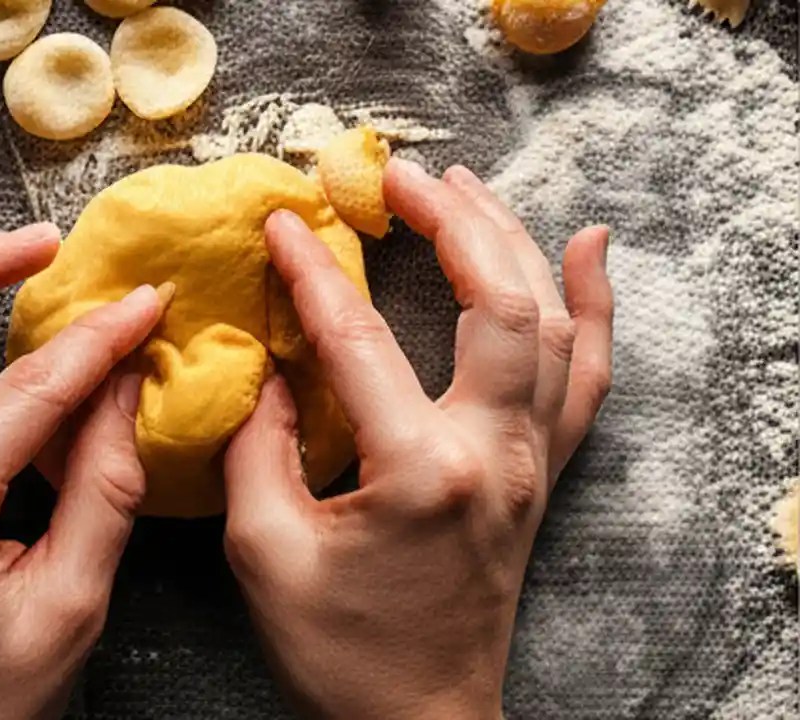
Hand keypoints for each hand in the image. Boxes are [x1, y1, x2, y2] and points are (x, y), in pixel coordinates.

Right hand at [223, 160, 612, 718]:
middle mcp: (493, 454)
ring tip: (467, 184)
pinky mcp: (541, 476)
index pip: (357, 337)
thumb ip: (259, 448)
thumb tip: (267, 372)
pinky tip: (587, 249)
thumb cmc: (341, 653)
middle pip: (493, 301)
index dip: (313, 271)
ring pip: (551, 322)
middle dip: (447, 220)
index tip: (285, 221)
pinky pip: (588, 376)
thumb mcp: (265, 554)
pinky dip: (595, 305)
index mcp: (418, 470)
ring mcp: (530, 464)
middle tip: (396, 176)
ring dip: (511, 241)